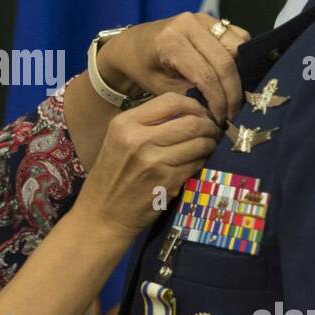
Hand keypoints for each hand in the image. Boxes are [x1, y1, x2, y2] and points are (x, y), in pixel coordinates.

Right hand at [73, 93, 220, 236]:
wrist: (102, 214)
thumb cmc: (111, 175)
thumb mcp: (119, 140)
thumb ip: (147, 123)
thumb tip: (186, 112)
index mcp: (126, 123)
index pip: (171, 101)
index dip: (193, 105)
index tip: (199, 113)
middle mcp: (139, 139)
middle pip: (191, 121)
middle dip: (208, 125)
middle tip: (212, 131)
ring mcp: (154, 161)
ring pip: (199, 143)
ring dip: (209, 143)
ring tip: (208, 145)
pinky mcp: (167, 181)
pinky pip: (196, 164)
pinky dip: (202, 161)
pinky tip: (197, 162)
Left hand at [97, 13, 251, 125]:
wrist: (133, 43)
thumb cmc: (143, 68)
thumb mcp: (161, 88)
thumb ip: (189, 96)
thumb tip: (219, 112)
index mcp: (170, 42)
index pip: (205, 75)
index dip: (218, 100)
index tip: (222, 119)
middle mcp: (188, 24)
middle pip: (225, 61)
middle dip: (232, 92)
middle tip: (233, 113)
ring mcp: (201, 18)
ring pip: (237, 46)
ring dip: (239, 74)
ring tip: (232, 95)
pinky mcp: (210, 18)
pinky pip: (237, 36)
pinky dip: (239, 57)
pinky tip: (231, 75)